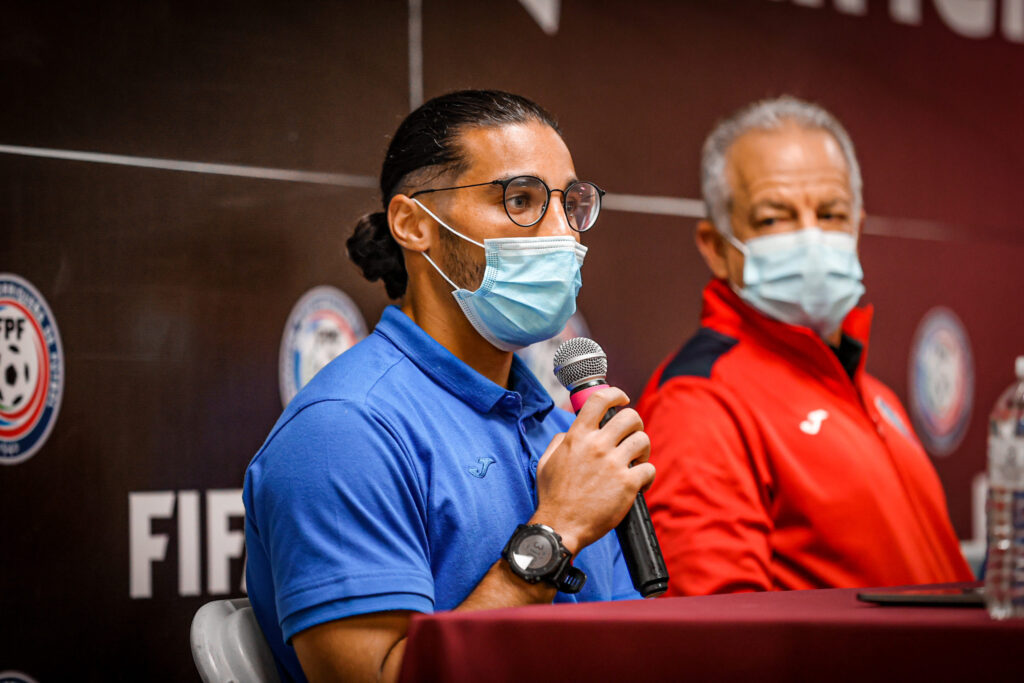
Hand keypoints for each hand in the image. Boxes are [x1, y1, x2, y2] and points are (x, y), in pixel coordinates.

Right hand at [532, 387, 653, 553]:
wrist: (561, 526)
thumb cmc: (553, 496)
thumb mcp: (547, 461)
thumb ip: (560, 441)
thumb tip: (570, 431)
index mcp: (577, 436)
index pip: (599, 400)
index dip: (615, 394)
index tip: (622, 399)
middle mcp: (597, 445)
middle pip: (629, 416)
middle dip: (635, 424)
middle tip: (631, 436)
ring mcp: (613, 464)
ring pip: (643, 440)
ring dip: (642, 449)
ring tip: (637, 461)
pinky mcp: (627, 484)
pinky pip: (649, 469)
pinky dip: (647, 475)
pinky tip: (639, 483)